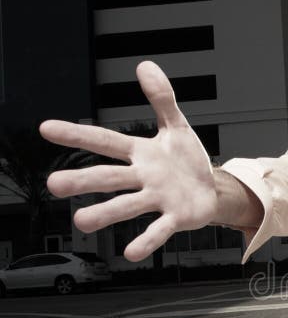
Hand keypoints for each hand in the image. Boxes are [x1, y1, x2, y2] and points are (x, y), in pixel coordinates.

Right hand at [41, 61, 217, 261]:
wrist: (211, 190)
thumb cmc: (187, 162)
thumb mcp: (177, 127)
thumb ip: (161, 99)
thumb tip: (145, 65)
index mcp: (140, 153)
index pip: (105, 141)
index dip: (78, 134)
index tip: (46, 128)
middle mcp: (143, 178)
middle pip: (110, 177)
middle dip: (83, 180)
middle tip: (53, 185)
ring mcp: (158, 199)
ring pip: (128, 205)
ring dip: (106, 214)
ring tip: (81, 222)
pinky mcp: (176, 218)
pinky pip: (159, 229)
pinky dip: (146, 240)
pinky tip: (131, 252)